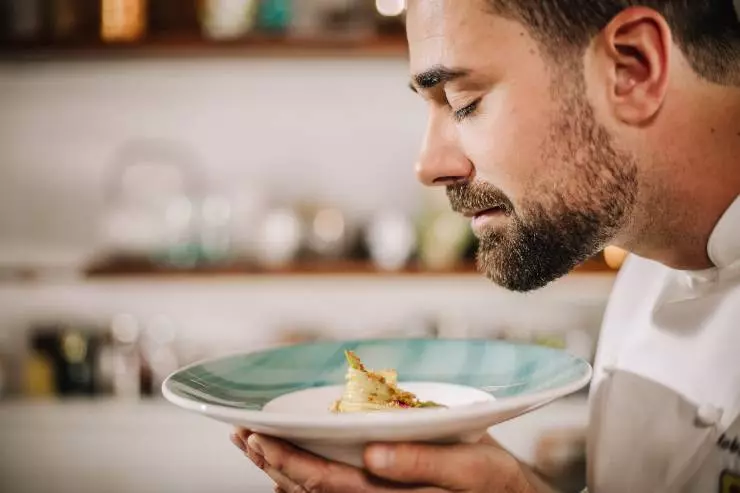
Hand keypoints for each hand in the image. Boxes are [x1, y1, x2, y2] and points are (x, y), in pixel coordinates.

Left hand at [230, 428, 551, 492]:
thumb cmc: (498, 484)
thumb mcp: (473, 467)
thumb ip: (423, 463)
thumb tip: (371, 452)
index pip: (326, 483)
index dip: (287, 460)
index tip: (256, 435)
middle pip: (310, 491)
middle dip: (272, 462)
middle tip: (239, 434)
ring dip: (280, 470)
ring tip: (251, 444)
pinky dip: (303, 480)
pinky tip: (288, 466)